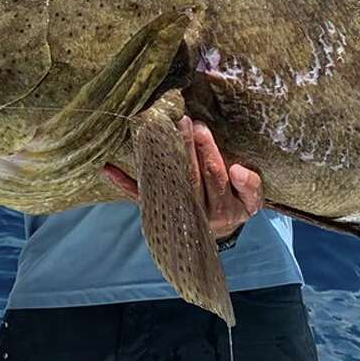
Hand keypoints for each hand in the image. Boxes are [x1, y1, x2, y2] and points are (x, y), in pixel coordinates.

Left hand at [102, 116, 262, 238]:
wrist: (208, 239)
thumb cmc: (231, 207)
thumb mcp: (249, 202)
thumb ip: (251, 186)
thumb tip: (238, 169)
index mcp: (223, 210)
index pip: (215, 176)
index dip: (208, 152)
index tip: (201, 128)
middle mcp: (197, 215)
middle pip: (190, 178)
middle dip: (185, 147)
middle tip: (181, 121)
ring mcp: (174, 214)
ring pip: (167, 184)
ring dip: (162, 157)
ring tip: (159, 131)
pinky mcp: (154, 212)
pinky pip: (139, 198)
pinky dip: (123, 183)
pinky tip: (108, 169)